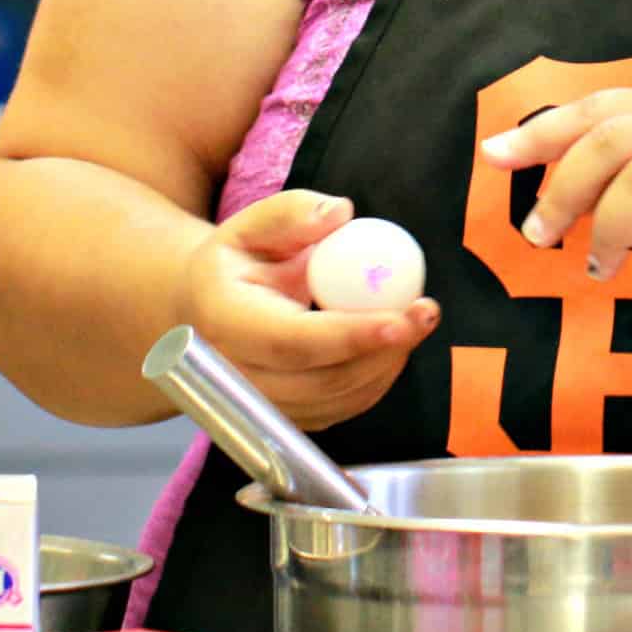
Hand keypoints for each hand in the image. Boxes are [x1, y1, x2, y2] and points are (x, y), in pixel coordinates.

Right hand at [172, 190, 439, 430]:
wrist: (204, 309)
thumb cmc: (239, 260)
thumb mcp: (254, 223)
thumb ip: (295, 212)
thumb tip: (340, 214)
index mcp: (223, 321)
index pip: (292, 341)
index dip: (350, 336)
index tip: (401, 319)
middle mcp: (234, 375)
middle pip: (322, 381)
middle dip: (384, 351)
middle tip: (426, 312)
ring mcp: (257, 406)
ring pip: (337, 400)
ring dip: (387, 364)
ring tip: (416, 318)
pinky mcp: (284, 418)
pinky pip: (340, 408)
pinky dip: (375, 378)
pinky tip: (392, 341)